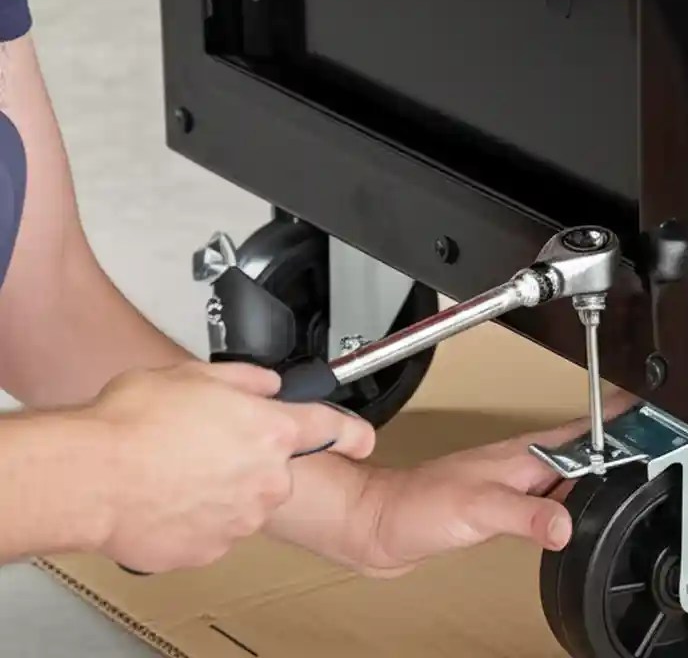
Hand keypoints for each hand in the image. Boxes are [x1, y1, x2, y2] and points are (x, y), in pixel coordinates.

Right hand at [85, 361, 375, 572]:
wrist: (89, 477)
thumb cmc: (131, 425)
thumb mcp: (193, 375)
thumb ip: (245, 379)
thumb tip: (267, 384)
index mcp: (271, 431)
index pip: (334, 428)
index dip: (352, 433)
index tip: (361, 439)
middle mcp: (267, 478)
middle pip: (276, 469)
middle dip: (247, 459)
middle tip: (202, 447)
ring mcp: (242, 518)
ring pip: (244, 501)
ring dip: (219, 489)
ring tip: (174, 472)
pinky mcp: (213, 548)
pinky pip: (214, 530)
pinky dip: (195, 518)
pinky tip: (165, 499)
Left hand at [352, 391, 636, 577]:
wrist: (378, 525)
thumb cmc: (416, 505)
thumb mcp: (480, 509)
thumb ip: (526, 514)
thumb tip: (566, 524)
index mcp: (525, 454)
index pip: (585, 429)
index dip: (621, 419)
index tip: (655, 413)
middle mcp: (523, 464)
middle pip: (586, 446)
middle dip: (623, 439)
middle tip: (658, 440)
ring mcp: (514, 481)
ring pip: (572, 468)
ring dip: (600, 467)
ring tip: (630, 470)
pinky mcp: (504, 504)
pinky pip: (553, 494)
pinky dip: (575, 497)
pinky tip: (578, 508)